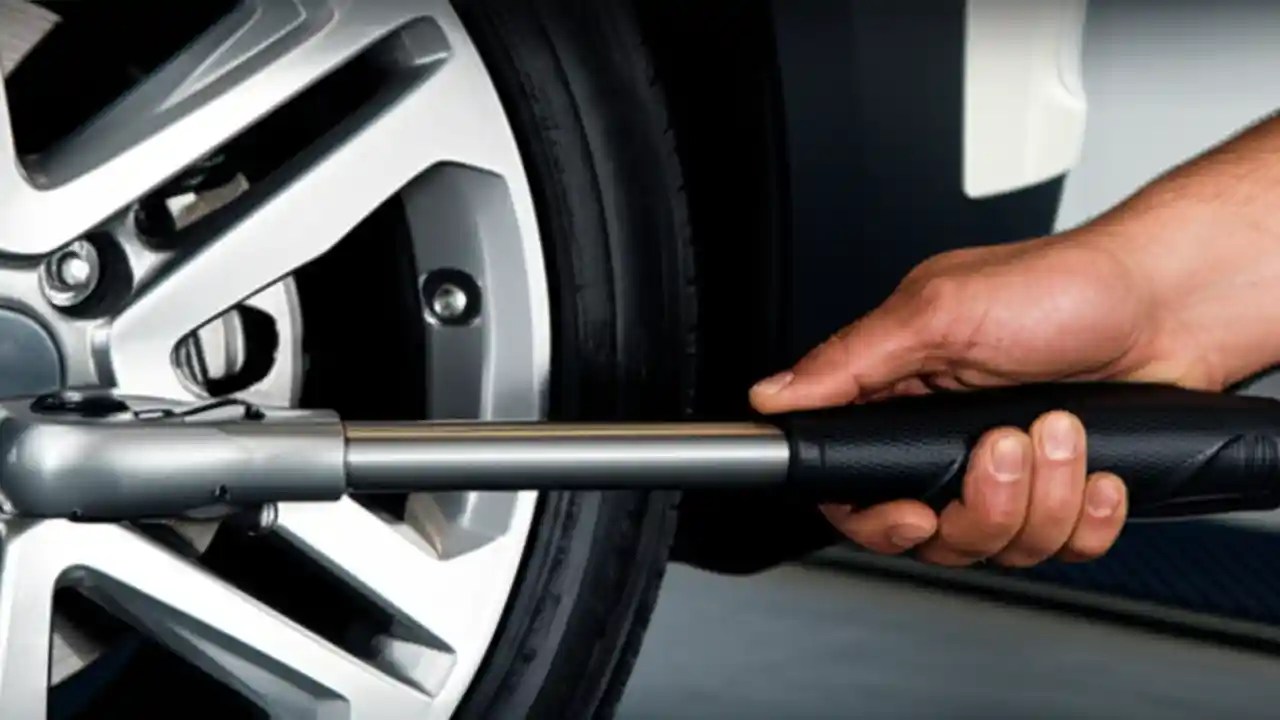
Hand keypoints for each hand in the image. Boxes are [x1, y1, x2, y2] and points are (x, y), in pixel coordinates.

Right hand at [749, 233, 1219, 566]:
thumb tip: (772, 396)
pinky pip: (1062, 547)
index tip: (913, 512)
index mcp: (900, 398)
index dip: (876, 517)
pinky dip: (1088, 516)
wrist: (1172, 301)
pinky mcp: (1063, 493)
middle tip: (1006, 445)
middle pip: (929, 534)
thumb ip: (850, 360)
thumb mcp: (940, 310)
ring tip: (1062, 431)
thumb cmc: (1064, 287)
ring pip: (998, 545)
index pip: (853, 485)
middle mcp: (947, 443)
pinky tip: (1097, 468)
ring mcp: (1008, 474)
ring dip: (1042, 496)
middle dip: (979, 505)